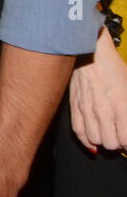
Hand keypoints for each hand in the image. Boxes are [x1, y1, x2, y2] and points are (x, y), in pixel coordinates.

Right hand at [69, 27, 126, 152]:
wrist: (90, 52)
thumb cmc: (113, 68)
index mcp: (122, 106)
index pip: (126, 140)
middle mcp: (103, 110)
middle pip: (110, 144)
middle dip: (118, 143)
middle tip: (121, 137)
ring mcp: (87, 109)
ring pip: (95, 140)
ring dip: (104, 141)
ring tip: (109, 136)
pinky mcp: (75, 106)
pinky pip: (78, 131)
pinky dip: (86, 140)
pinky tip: (93, 140)